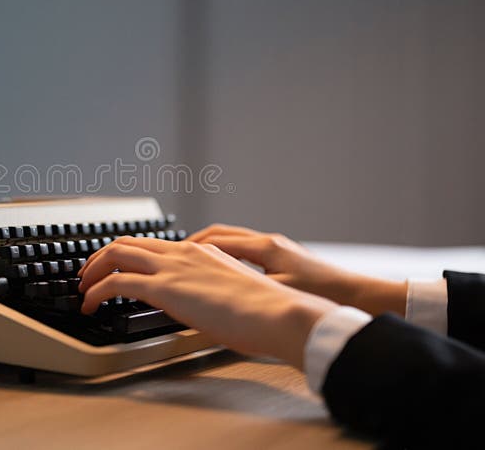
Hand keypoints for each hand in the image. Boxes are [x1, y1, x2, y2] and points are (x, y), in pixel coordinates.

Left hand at [77, 237, 336, 368]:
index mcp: (199, 252)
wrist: (278, 313)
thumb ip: (208, 292)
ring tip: (84, 289)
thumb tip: (197, 306)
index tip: (116, 269)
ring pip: (117, 254)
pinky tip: (91, 305)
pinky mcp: (165, 288)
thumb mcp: (230, 293)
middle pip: (127, 243)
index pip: (152, 246)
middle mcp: (182, 253)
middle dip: (101, 258)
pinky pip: (117, 282)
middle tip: (89, 275)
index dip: (127, 256)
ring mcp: (173, 268)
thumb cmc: (264, 311)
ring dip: (93, 271)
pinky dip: (97, 291)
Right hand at [187, 224, 406, 316]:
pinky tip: (225, 273)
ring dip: (212, 249)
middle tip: (175, 253)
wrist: (360, 297)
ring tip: (194, 261)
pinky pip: (247, 252)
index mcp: (263, 247)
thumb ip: (241, 287)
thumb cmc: (323, 294)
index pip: (215, 239)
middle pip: (221, 234)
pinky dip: (229, 257)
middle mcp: (268, 243)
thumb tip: (212, 288)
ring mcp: (277, 250)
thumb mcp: (275, 293)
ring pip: (234, 242)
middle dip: (195, 242)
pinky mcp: (285, 260)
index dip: (189, 246)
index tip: (171, 254)